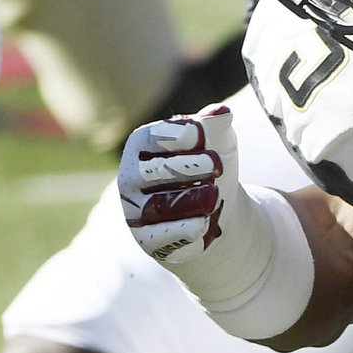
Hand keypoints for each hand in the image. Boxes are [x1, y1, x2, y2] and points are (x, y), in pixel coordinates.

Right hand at [119, 108, 238, 266]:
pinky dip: (183, 232)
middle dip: (186, 168)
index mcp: (142, 146)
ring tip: (214, 195)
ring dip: (188, 200)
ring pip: (156, 207)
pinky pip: (161, 238)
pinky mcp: (148, 240)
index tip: (204, 139)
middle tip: (217, 166)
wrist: (218, 209)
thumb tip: (221, 112)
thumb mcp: (219, 143)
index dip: (179, 137)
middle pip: (151, 172)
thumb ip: (217, 127)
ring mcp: (136, 210)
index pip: (152, 138)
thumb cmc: (212, 167)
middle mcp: (131, 178)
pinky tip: (204, 225)